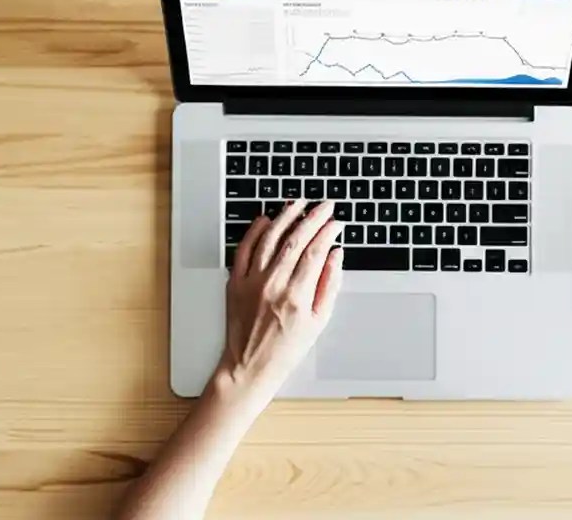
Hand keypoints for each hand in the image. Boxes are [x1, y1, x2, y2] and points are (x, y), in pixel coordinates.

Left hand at [219, 200, 344, 397]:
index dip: (328, 232)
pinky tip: (265, 219)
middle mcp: (273, 285)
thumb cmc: (285, 349)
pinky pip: (244, 249)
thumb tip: (336, 256)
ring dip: (285, 217)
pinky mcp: (235, 283)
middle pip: (295, 240)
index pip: (316, 252)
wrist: (248, 366)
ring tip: (297, 204)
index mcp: (297, 296)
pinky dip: (255, 231)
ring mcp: (251, 282)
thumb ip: (330, 285)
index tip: (336, 224)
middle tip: (323, 206)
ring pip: (269, 238)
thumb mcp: (319, 321)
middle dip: (312, 218)